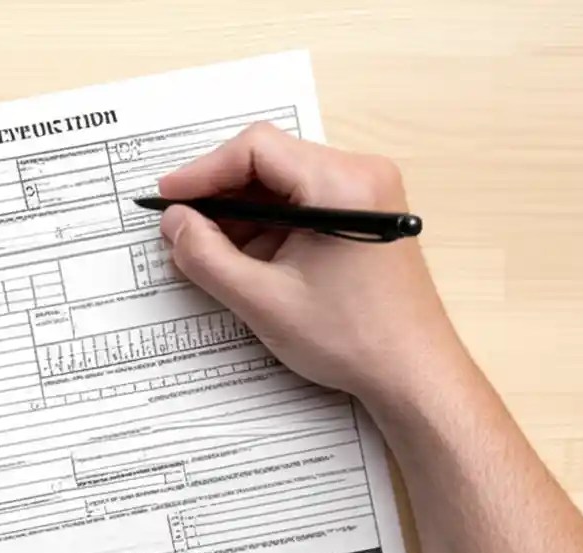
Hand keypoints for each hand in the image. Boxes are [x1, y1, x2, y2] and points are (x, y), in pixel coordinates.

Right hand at [158, 122, 465, 405]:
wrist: (414, 373)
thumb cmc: (354, 340)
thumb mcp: (263, 300)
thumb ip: (207, 256)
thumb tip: (174, 223)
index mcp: (342, 184)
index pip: (256, 149)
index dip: (204, 171)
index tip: (169, 199)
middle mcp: (360, 175)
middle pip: (270, 161)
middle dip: (220, 195)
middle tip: (181, 228)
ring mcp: (366, 194)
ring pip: (283, 184)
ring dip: (242, 214)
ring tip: (209, 253)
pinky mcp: (364, 216)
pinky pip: (303, 203)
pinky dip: (269, 226)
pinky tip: (244, 259)